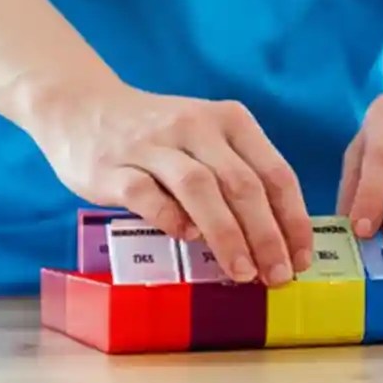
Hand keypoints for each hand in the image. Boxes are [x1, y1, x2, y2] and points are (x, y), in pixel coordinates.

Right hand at [29, 82, 312, 284]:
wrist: (81, 107)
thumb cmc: (161, 137)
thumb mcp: (209, 141)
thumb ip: (241, 178)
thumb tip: (279, 241)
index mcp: (230, 121)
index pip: (275, 173)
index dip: (293, 220)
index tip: (301, 258)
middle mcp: (196, 126)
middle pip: (242, 185)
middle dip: (266, 236)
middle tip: (277, 275)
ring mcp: (153, 144)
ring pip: (200, 189)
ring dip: (226, 234)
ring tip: (242, 272)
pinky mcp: (113, 165)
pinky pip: (146, 193)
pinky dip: (170, 218)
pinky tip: (186, 239)